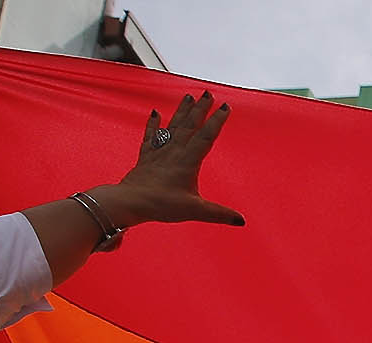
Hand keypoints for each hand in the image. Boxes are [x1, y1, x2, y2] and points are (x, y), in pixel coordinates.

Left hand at [104, 93, 245, 228]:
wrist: (130, 202)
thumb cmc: (162, 205)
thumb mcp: (195, 211)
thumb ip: (219, 214)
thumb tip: (241, 221)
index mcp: (188, 161)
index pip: (205, 137)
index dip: (216, 121)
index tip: (225, 107)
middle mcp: (174, 152)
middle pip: (189, 125)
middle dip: (200, 108)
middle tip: (207, 93)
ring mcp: (159, 152)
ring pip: (172, 126)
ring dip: (181, 111)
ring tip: (187, 97)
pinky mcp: (146, 156)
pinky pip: (151, 136)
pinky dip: (153, 124)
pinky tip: (155, 113)